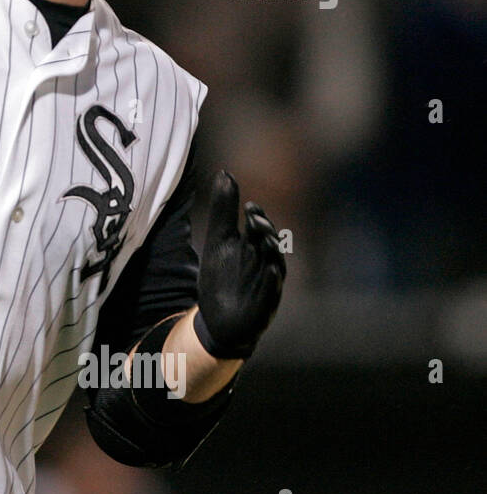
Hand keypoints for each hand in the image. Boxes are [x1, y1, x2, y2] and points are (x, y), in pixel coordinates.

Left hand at [194, 171, 285, 358]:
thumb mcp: (218, 241)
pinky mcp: (265, 306)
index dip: (256, 216)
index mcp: (253, 247)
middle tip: (254, 218)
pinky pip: (273, 293)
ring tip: (266, 240)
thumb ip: (223, 211)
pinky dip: (272, 282)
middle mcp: (265, 264)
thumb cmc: (222, 277)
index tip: (249, 206)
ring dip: (272, 253)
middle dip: (264, 231)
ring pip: (275, 266)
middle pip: (270, 244)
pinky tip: (271, 272)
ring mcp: (267, 285)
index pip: (259, 228)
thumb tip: (225, 173)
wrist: (218, 320)